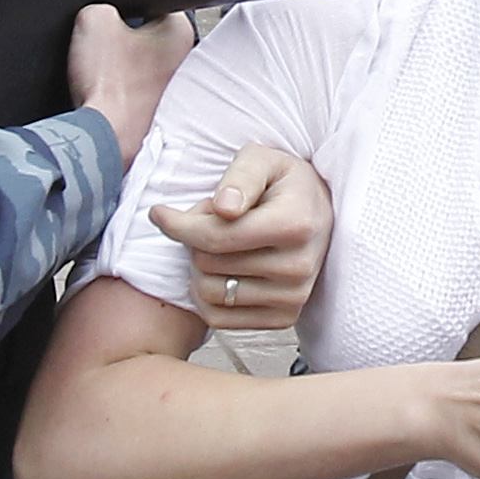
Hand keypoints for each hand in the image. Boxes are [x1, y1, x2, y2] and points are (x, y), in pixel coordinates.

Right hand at [67, 4, 191, 169]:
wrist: (106, 137)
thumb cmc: (110, 88)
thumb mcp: (94, 20)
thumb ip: (101, 4)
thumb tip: (102, 12)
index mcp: (181, 30)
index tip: (106, 13)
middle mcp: (187, 58)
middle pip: (143, 29)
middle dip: (119, 33)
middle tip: (101, 45)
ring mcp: (177, 87)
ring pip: (136, 58)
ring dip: (117, 61)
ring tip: (102, 72)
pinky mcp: (161, 109)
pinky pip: (133, 85)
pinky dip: (119, 86)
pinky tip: (106, 91)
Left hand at [151, 144, 331, 328]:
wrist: (319, 214)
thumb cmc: (284, 183)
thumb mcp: (263, 160)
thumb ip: (241, 177)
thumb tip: (223, 208)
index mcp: (295, 225)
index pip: (216, 236)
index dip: (178, 224)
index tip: (160, 213)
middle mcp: (298, 267)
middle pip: (207, 263)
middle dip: (194, 239)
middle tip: (209, 221)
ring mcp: (294, 297)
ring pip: (209, 293)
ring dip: (199, 268)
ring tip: (218, 245)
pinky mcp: (284, 318)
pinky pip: (219, 318)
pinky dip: (207, 296)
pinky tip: (220, 271)